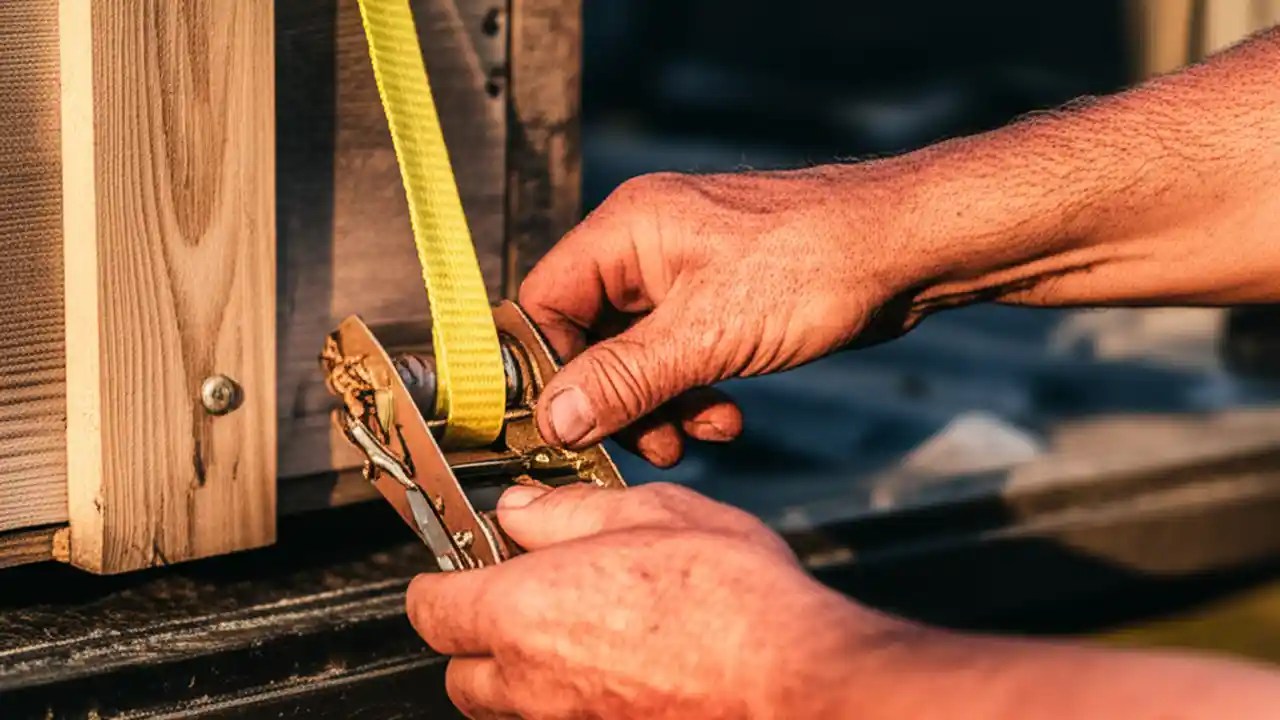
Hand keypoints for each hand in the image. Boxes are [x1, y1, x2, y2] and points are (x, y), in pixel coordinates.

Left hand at [406, 483, 890, 718]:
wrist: (796, 684)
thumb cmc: (735, 602)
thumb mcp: (654, 514)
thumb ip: (571, 512)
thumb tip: (522, 509)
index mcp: (524, 611)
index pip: (429, 607)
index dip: (442, 582)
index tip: (464, 566)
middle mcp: (531, 683)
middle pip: (460, 672)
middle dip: (478, 636)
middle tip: (527, 598)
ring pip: (510, 708)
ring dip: (524, 673)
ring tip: (583, 633)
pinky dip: (571, 700)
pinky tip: (621, 667)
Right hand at [520, 168, 915, 466]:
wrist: (906, 250)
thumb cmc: (814, 263)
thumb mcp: (706, 334)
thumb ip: (623, 379)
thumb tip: (554, 419)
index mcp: (625, 232)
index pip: (544, 304)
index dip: (547, 369)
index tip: (562, 425)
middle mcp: (646, 247)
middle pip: (589, 337)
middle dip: (616, 400)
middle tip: (643, 445)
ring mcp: (685, 273)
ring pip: (638, 356)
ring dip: (660, 405)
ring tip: (698, 434)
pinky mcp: (720, 300)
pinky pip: (680, 355)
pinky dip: (693, 392)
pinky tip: (727, 417)